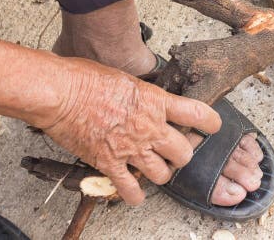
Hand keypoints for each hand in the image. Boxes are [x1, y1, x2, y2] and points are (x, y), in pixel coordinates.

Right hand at [40, 60, 221, 204]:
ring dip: (161, 173)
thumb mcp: (129, 79)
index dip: (211, 123)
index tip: (213, 126)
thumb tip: (150, 100)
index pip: (198, 114)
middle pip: (184, 153)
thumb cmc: (89, 78)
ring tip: (155, 168)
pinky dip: (135, 195)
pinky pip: (130, 189)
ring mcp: (131, 148)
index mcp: (156, 102)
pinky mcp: (109, 164)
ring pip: (162, 174)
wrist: (61, 94)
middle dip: (183, 154)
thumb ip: (145, 95)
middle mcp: (149, 128)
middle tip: (176, 150)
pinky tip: (135, 194)